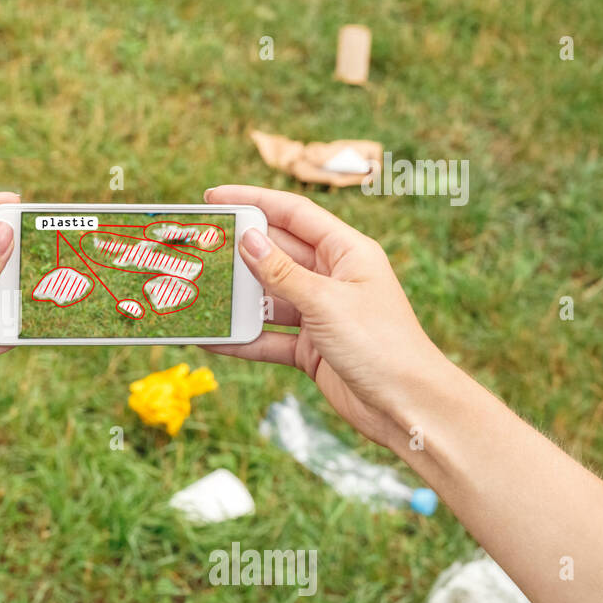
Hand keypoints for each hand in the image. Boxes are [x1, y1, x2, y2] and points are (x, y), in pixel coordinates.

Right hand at [203, 185, 450, 449]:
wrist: (406, 406)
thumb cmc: (381, 344)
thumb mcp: (326, 302)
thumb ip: (281, 272)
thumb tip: (247, 238)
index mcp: (347, 253)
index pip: (294, 214)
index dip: (254, 201)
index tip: (215, 196)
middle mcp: (332, 278)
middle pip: (276, 254)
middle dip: (237, 251)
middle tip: (196, 245)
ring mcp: (320, 313)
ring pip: (268, 298)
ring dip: (235, 298)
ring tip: (195, 291)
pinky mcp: (310, 348)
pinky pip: (268, 337)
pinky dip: (242, 339)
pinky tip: (211, 338)